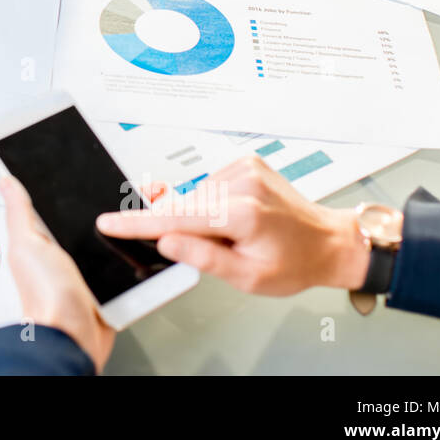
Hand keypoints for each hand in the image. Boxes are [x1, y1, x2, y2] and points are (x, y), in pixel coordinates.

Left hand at [0, 175, 115, 370]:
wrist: (72, 335)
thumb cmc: (44, 295)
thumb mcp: (27, 245)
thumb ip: (19, 213)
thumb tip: (5, 181)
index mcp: (38, 241)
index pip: (48, 207)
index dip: (59, 191)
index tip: (71, 171)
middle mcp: (59, 255)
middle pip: (79, 221)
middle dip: (94, 210)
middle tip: (105, 197)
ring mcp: (82, 270)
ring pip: (102, 240)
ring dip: (113, 233)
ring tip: (122, 219)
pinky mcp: (102, 284)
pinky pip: (117, 262)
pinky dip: (124, 255)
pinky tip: (130, 246)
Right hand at [96, 156, 370, 295]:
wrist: (328, 242)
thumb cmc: (295, 262)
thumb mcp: (248, 277)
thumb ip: (204, 258)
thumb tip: (167, 241)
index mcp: (243, 214)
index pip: (176, 218)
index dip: (137, 223)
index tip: (110, 222)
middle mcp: (242, 184)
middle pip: (183, 205)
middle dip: (176, 226)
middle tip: (211, 247)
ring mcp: (244, 169)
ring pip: (194, 196)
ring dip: (196, 216)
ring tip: (230, 236)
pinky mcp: (245, 163)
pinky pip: (208, 185)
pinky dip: (209, 203)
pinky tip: (231, 219)